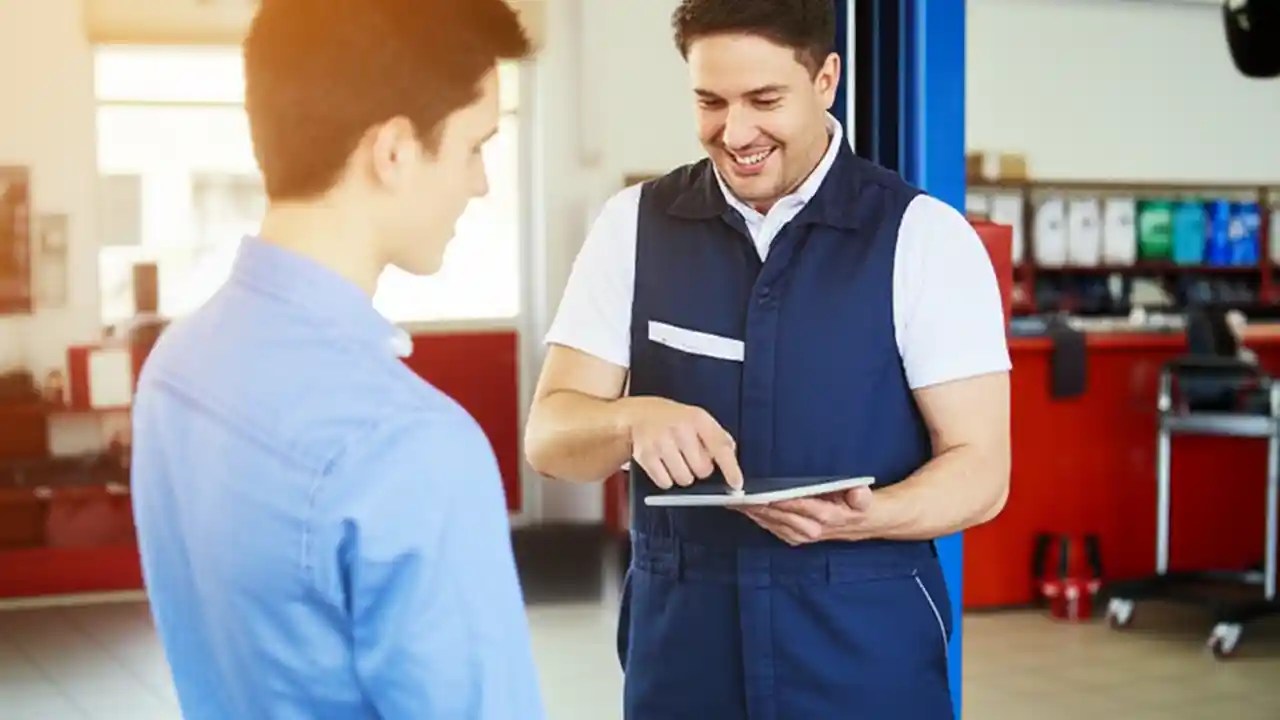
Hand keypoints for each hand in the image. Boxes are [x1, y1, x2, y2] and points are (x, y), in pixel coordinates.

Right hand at [622, 397, 743, 490]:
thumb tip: (731, 456)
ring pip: (684, 479)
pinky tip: (664, 465)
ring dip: (683, 475)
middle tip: (690, 458)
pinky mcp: (646, 455)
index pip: (720, 446)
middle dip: (699, 469)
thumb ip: (717, 436)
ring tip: (675, 460)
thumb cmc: (673, 420)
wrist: (638, 414)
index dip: (731, 468)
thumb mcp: (697, 419)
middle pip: (703, 470)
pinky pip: (665, 482)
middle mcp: (680, 428)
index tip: (737, 483)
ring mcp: (661, 442)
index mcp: (698, 419)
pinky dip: (666, 479)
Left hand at [738, 486, 876, 545]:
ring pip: (771, 523)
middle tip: (738, 495)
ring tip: (734, 500)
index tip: (761, 493)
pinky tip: (742, 508)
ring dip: (752, 512)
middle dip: (758, 506)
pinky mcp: (793, 537)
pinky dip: (756, 518)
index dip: (778, 500)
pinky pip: (770, 527)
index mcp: (827, 517)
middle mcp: (811, 530)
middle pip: (778, 516)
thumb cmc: (858, 505)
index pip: (798, 506)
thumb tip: (859, 493)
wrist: (863, 523)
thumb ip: (861, 496)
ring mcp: (800, 536)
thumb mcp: (864, 497)